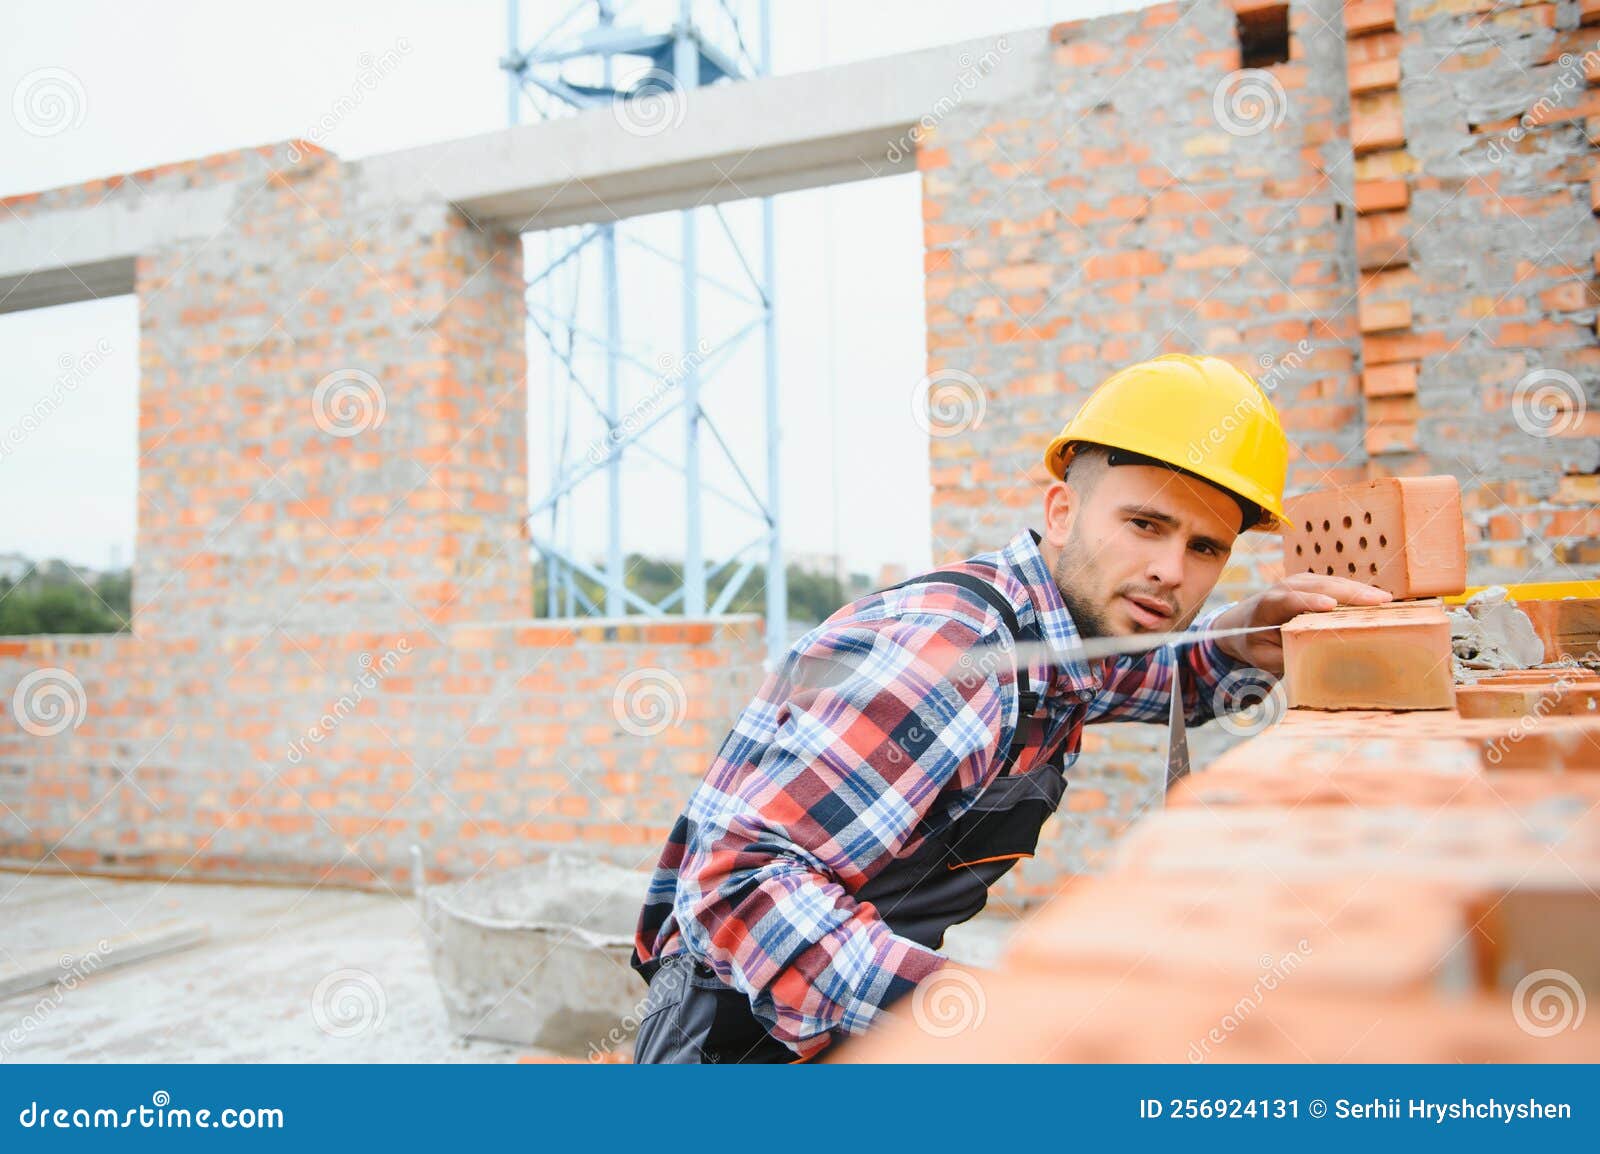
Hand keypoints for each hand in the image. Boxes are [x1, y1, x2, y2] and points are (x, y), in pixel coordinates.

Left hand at [1212, 573, 1393, 674]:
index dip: (1310, 602)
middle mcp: (1285, 588)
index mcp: (1268, 606)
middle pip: (1320, 587)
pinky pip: (1336, 584)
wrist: (1241, 623)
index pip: (1290, 600)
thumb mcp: (1262, 657)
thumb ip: (1284, 656)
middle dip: (1349, 593)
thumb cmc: (1254, 643)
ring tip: (1385, 600)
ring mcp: (1300, 582)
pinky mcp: (1312, 583)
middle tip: (1378, 601)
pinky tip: (1377, 599)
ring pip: (1332, 582)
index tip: (1330, 606)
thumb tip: (1314, 660)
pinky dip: (1356, 590)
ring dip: (1359, 590)